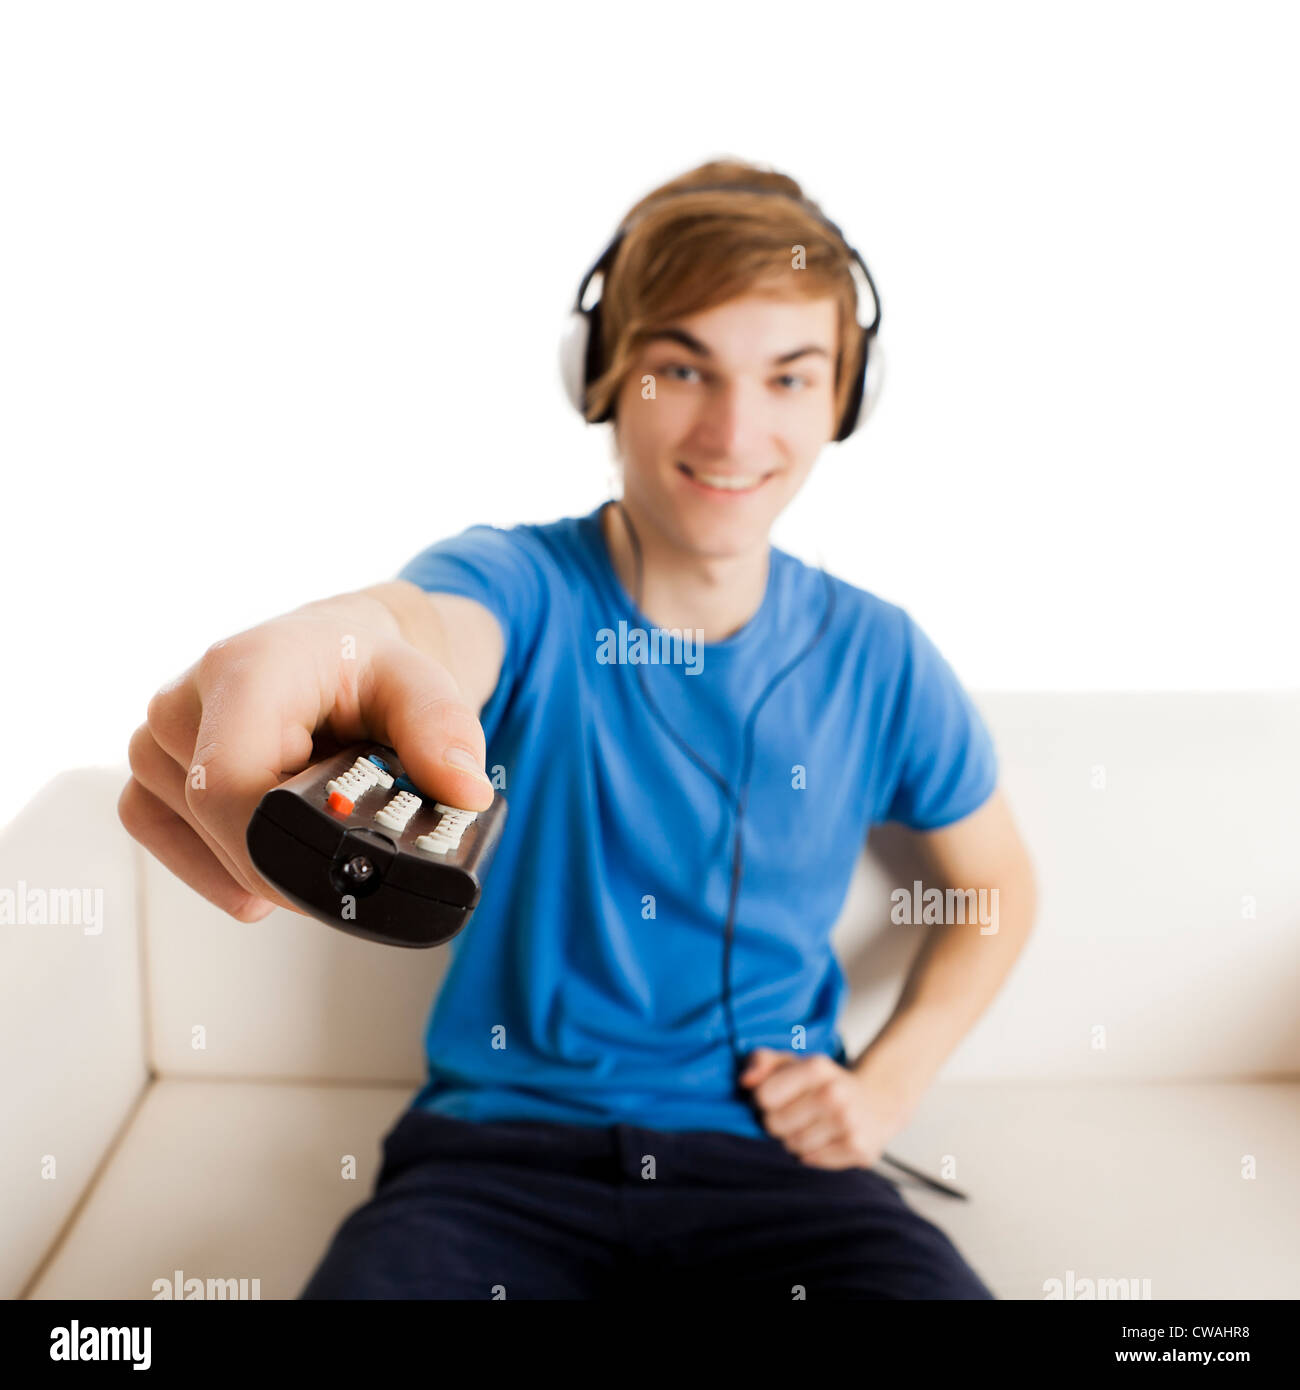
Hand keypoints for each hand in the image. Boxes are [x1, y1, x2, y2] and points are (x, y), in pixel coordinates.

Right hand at [118, 597, 492, 922]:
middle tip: (346, 852)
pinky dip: (213, 864)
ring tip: (309, 822)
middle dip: (286, 858)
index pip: (225, 787)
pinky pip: (159, 838)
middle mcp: (185, 700)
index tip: (332, 870)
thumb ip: (445, 732)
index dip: (272, 848)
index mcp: (245, 672)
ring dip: (255, 857)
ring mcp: (157, 738)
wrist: (332, 652)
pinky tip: (262, 859)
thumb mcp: (422, 684)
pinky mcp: (150, 771)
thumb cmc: (367, 666)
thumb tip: (466, 792)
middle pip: (215, 826)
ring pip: (190, 840)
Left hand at [739, 1047, 916, 1170]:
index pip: (764, 1096)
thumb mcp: (793, 1063)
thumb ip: (761, 1062)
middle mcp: (835, 1094)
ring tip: (810, 1126)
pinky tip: (825, 1139)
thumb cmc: (821, 1083)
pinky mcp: (859, 1149)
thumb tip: (744, 1081)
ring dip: (794, 1140)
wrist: (876, 1101)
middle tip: (794, 1114)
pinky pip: (814, 1161)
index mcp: (817, 1067)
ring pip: (793, 1146)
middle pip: (775, 1124)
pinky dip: (813, 1154)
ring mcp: (849, 1123)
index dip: (763, 1100)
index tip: (776, 1098)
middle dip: (778, 1122)